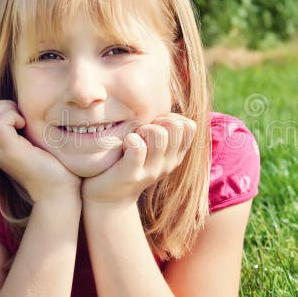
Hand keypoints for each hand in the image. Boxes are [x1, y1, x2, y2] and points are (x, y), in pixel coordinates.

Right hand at [0, 100, 80, 202]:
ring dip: (8, 110)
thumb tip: (31, 110)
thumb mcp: (38, 142)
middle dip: (3, 105)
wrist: (60, 192)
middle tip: (23, 118)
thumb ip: (28, 128)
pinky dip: (12, 117)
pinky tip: (26, 128)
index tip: (24, 118)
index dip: (3, 106)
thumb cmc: (57, 167)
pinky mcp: (9, 151)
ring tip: (24, 123)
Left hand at [81, 113, 196, 205]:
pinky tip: (124, 144)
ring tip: (133, 137)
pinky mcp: (132, 175)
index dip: (172, 118)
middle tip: (142, 131)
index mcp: (176, 155)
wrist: (107, 195)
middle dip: (158, 121)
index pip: (189, 126)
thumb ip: (161, 127)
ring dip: (143, 129)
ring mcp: (152, 171)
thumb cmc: (128, 161)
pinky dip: (130, 140)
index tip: (155, 125)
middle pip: (176, 127)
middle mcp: (168, 164)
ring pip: (159, 134)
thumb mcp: (150, 146)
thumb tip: (164, 101)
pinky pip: (138, 147)